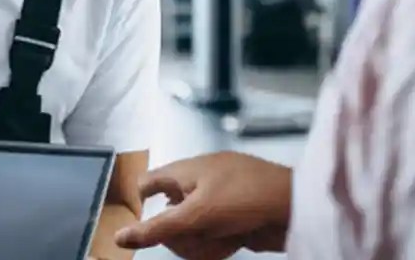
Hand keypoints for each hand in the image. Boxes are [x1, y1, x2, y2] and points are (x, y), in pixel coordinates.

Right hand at [115, 152, 291, 259]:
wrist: (295, 207)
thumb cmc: (246, 197)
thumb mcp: (196, 215)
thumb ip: (157, 228)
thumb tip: (120, 237)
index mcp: (186, 170)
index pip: (149, 182)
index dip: (142, 204)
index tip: (145, 226)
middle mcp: (199, 183)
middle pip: (168, 216)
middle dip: (179, 235)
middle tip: (194, 239)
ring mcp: (217, 201)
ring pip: (190, 231)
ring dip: (201, 243)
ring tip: (220, 241)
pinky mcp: (233, 218)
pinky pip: (212, 236)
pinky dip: (218, 244)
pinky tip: (231, 243)